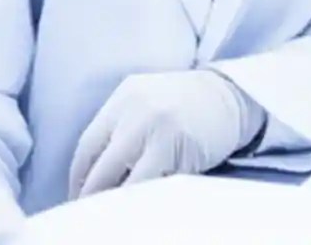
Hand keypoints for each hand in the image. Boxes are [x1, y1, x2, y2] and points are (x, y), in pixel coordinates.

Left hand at [68, 69, 262, 199]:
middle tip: (91, 214)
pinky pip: (154, 185)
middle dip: (94, 196)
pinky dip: (145, 199)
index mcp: (124, 98)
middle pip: (102, 167)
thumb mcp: (147, 100)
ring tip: (116, 215)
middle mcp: (138, 111)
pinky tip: (143, 206)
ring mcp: (159, 130)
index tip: (78, 197)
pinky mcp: (180, 149)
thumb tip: (93, 175)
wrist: (233, 95)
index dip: (79, 178)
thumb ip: (121, 126)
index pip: (87, 146)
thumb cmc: (187, 103)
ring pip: (126, 181)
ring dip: (118, 202)